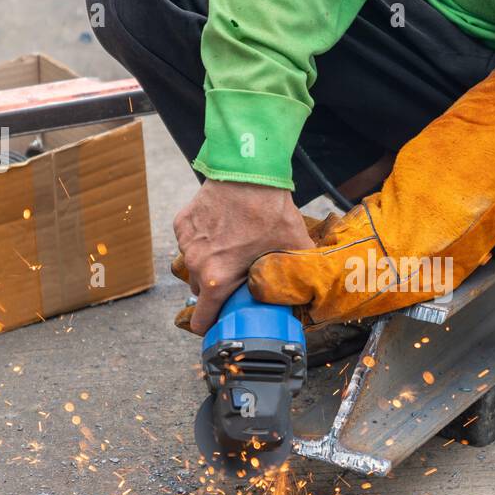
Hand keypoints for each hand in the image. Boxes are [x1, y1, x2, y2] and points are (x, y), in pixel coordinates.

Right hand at [172, 180, 312, 333]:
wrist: (249, 171)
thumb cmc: (271, 212)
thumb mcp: (292, 247)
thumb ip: (299, 275)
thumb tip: (312, 295)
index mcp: (218, 279)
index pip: (201, 321)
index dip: (212, 323)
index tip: (222, 319)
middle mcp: (196, 265)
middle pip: (200, 292)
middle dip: (216, 289)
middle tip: (237, 276)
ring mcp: (186, 243)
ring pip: (194, 266)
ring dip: (208, 263)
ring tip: (232, 248)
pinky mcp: (181, 223)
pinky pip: (189, 242)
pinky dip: (202, 241)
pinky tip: (221, 228)